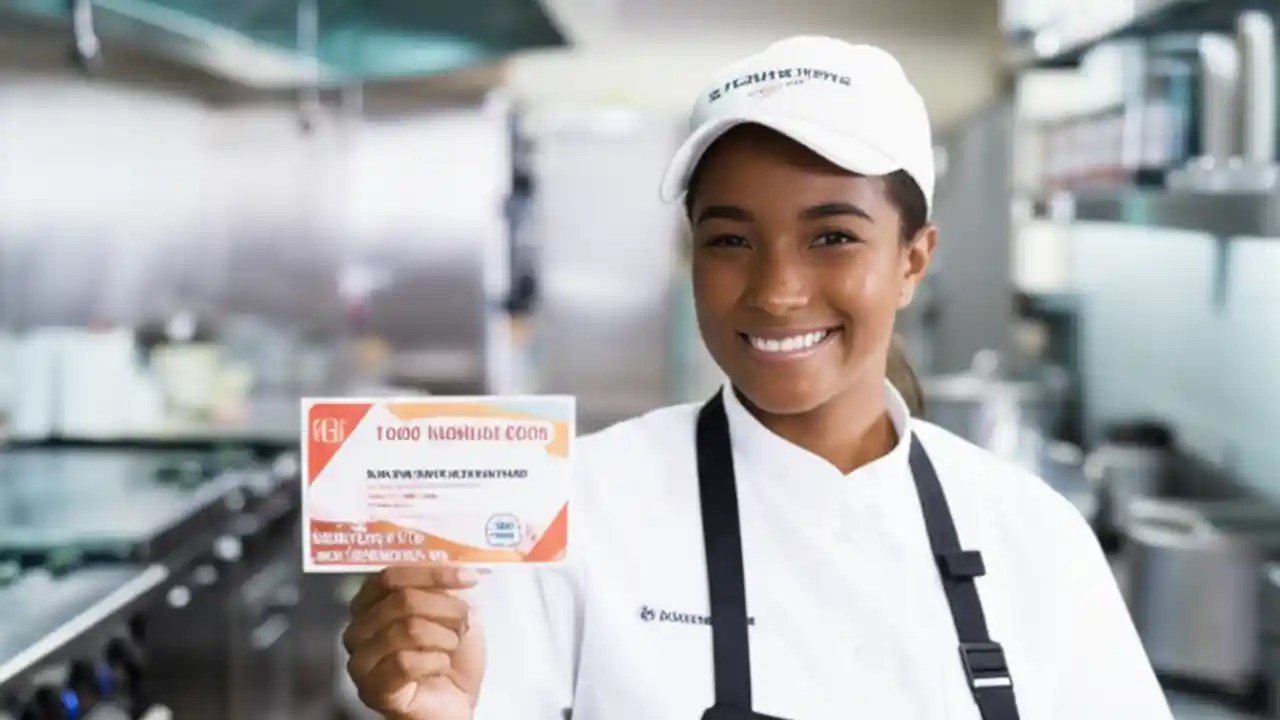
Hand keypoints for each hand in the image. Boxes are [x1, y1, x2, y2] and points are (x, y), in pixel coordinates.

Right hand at [343, 565, 485, 719]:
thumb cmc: (449, 654)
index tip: (469, 577)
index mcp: (370, 603)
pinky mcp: (372, 689)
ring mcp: (360, 661)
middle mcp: (357, 629)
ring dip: (445, 637)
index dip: (432, 573)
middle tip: (463, 623)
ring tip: (451, 647)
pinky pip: (405, 663)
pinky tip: (441, 667)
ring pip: (409, 629)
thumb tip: (449, 558)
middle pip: (403, 600)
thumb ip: (443, 584)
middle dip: (446, 609)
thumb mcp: (452, 609)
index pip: (391, 575)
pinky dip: (436, 662)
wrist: (454, 702)